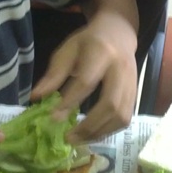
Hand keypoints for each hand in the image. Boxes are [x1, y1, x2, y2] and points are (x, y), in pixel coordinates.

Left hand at [32, 14, 137, 142]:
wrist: (119, 33)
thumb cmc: (89, 42)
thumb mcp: (68, 50)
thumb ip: (54, 73)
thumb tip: (35, 97)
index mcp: (101, 52)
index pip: (87, 81)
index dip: (70, 101)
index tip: (53, 118)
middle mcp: (120, 68)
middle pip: (110, 103)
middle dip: (89, 125)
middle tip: (68, 138)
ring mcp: (132, 82)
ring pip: (121, 115)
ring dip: (100, 132)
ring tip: (79, 140)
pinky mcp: (135, 93)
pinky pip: (126, 118)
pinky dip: (109, 130)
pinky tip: (93, 134)